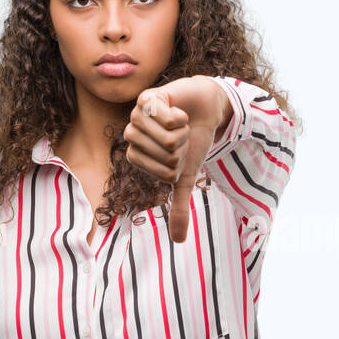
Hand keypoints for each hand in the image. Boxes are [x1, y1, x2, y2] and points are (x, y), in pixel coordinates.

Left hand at [124, 76, 225, 241]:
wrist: (205, 109)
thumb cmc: (193, 141)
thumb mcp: (186, 177)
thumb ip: (179, 207)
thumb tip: (178, 241)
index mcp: (137, 156)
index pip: (161, 171)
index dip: (178, 164)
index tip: (179, 154)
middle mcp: (133, 135)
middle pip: (165, 155)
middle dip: (182, 148)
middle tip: (181, 137)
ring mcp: (137, 115)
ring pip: (166, 137)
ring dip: (182, 133)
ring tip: (180, 124)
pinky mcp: (149, 97)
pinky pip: (167, 117)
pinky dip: (181, 117)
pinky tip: (178, 111)